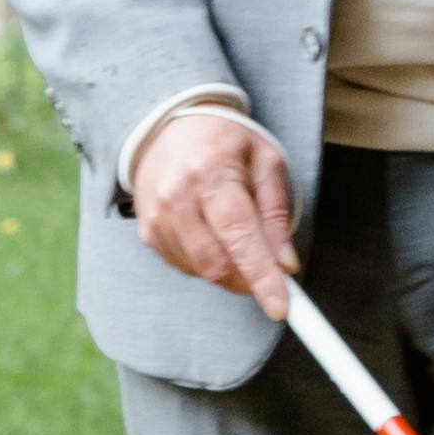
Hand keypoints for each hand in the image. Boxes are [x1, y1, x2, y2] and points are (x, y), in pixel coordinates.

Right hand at [129, 104, 299, 310]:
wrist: (169, 126)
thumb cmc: (225, 142)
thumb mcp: (265, 163)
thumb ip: (276, 214)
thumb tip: (286, 265)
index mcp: (211, 173)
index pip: (239, 236)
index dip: (261, 277)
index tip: (281, 308)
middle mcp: (177, 197)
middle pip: (216, 264)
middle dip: (248, 280)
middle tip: (269, 275)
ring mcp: (156, 217)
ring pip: (200, 271)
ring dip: (228, 270)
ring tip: (237, 237)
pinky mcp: (147, 232)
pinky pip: (184, 267)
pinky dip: (207, 264)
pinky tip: (213, 236)